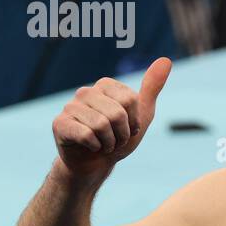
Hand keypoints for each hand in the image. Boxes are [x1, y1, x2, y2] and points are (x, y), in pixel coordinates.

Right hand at [52, 57, 170, 180]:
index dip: (134, 121)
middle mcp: (86, 92)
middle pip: (117, 113)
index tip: (128, 127)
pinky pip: (87, 135)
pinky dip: (95, 147)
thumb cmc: (119, 138)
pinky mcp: (60, 123)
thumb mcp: (142, 114)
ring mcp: (70, 107)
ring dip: (109, 142)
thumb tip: (165, 60)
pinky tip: (90, 147)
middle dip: (122, 134)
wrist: (96, 164)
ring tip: (104, 143)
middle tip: (115, 139)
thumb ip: (152, 88)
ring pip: (102, 125)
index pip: (131, 100)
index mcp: (105, 85)